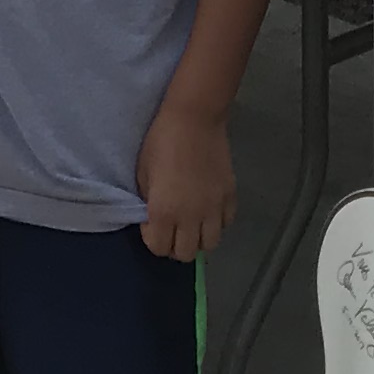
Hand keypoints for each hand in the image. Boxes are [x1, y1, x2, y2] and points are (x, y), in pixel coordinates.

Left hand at [139, 102, 235, 261]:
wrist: (194, 119)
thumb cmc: (161, 141)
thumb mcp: (143, 173)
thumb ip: (148, 201)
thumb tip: (153, 215)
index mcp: (164, 212)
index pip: (159, 248)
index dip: (152, 239)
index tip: (151, 223)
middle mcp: (191, 218)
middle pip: (186, 254)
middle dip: (175, 245)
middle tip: (170, 226)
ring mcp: (214, 209)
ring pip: (210, 244)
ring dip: (198, 237)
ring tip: (191, 221)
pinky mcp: (230, 197)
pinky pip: (226, 223)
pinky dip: (216, 222)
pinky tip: (208, 208)